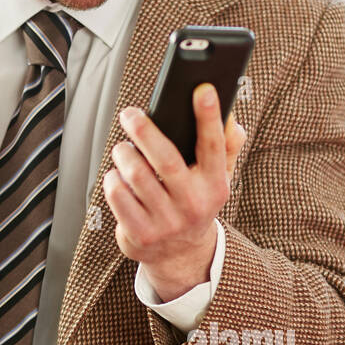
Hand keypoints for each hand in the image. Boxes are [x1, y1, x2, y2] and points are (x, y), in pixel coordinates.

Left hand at [103, 83, 246, 299]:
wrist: (181, 255)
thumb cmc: (195, 203)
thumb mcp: (218, 179)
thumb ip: (227, 147)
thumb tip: (231, 118)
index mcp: (215, 185)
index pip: (214, 146)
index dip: (209, 117)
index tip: (202, 89)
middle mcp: (193, 204)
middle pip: (166, 160)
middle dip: (145, 131)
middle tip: (130, 114)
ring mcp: (166, 222)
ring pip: (136, 175)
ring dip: (124, 155)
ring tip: (124, 149)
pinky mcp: (140, 234)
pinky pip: (117, 195)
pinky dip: (112, 179)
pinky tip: (117, 176)